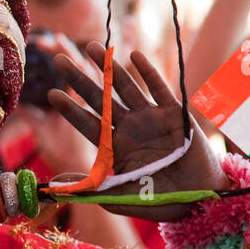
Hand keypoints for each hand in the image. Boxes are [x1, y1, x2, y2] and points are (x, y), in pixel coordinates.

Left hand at [47, 42, 228, 220]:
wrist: (197, 200)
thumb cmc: (157, 201)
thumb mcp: (117, 197)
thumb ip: (89, 189)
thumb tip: (55, 186)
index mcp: (113, 147)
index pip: (87, 123)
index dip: (70, 109)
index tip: (51, 93)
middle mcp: (129, 128)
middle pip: (99, 100)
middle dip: (80, 79)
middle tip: (59, 60)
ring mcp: (151, 119)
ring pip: (126, 89)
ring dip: (109, 68)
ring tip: (93, 47)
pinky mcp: (174, 115)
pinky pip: (159, 90)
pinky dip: (148, 73)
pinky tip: (134, 57)